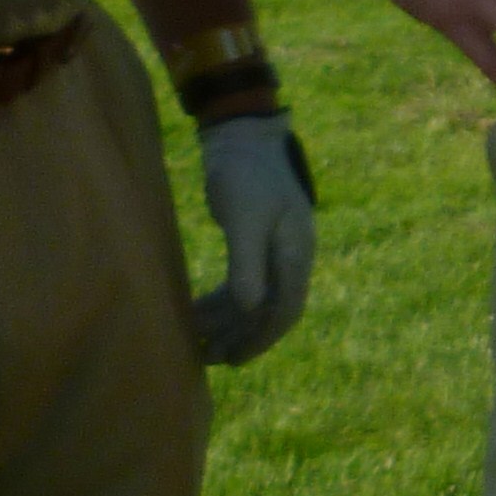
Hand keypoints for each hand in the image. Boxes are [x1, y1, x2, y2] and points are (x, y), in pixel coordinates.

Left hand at [190, 111, 317, 363]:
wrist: (242, 136)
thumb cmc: (244, 175)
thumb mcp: (244, 219)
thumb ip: (248, 264)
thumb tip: (250, 308)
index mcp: (296, 253)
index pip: (285, 308)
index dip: (261, 338)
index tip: (233, 359)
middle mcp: (291, 256)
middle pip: (271, 310)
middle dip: (242, 336)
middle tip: (209, 357)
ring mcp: (276, 249)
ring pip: (255, 299)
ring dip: (229, 322)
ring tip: (200, 340)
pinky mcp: (256, 241)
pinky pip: (244, 281)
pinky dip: (223, 299)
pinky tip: (199, 308)